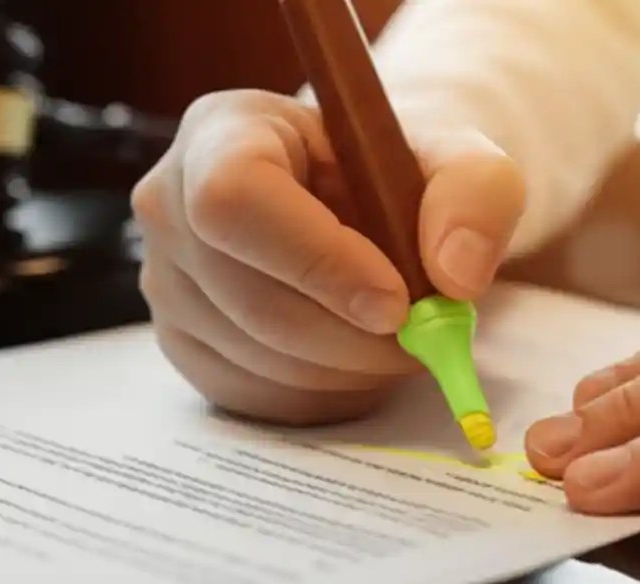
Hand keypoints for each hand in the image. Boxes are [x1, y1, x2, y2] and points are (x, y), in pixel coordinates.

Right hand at [133, 90, 523, 424]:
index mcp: (223, 131)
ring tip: (397, 342)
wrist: (358, 208)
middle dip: (352, 337)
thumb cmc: (392, 175)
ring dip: (347, 370)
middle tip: (423, 340)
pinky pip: (251, 395)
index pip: (236, 198)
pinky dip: (321, 396)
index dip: (316, 260)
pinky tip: (356, 361)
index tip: (396, 302)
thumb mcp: (454, 158)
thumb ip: (475, 195)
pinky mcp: (180, 344)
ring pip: (255, 356)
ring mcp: (164, 281)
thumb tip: (455, 277)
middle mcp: (170, 204)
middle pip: (249, 296)